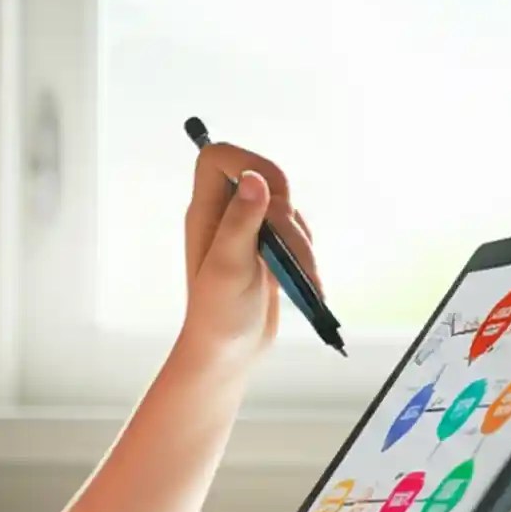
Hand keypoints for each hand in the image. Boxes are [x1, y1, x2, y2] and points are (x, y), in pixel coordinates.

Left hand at [180, 143, 320, 359]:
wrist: (229, 354)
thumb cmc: (219, 316)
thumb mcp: (230, 268)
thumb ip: (241, 222)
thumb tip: (253, 178)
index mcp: (204, 213)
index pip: (217, 157)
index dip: (246, 161)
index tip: (268, 195)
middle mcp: (222, 215)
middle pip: (264, 177)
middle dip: (287, 212)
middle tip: (289, 248)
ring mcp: (247, 230)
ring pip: (286, 207)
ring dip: (301, 240)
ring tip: (301, 278)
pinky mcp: (268, 248)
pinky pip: (295, 230)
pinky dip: (306, 253)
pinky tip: (305, 281)